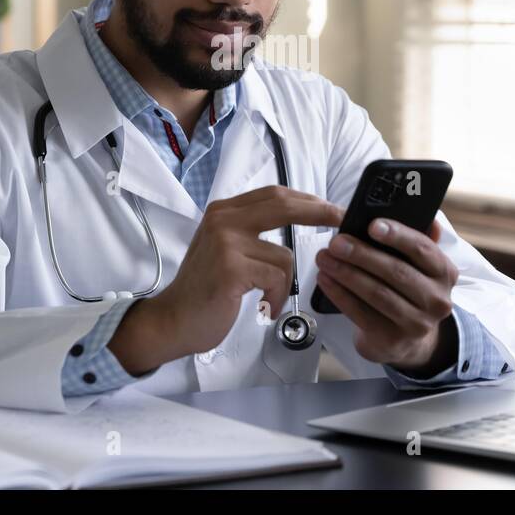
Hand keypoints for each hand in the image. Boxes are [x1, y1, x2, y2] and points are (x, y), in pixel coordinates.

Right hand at [117, 186, 344, 368]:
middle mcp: (223, 220)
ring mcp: (226, 242)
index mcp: (223, 212)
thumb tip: (298, 215)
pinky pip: (277, 278)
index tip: (331, 207)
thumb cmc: (205, 290)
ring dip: (284, 284)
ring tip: (269, 299)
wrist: (173, 320)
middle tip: (342, 219)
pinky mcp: (231, 267)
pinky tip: (264, 307)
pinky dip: (277, 297)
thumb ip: (252, 229)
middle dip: (319, 212)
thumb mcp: (225, 248)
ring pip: (285, 254)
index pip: (273, 194)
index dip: (306, 199)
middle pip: (283, 205)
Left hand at [314, 217, 459, 374]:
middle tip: (336, 242)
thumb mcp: (420, 267)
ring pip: (378, 294)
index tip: (372, 225)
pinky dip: (340, 295)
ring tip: (325, 259)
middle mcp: (437, 300)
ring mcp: (417, 324)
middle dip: (362, 254)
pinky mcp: (392, 340)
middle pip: (397, 272)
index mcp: (444, 273)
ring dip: (347, 274)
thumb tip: (417, 212)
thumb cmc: (409, 291)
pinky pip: (361, 313)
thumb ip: (418, 240)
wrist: (410, 340)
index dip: (398, 235)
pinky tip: (326, 280)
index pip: (423, 249)